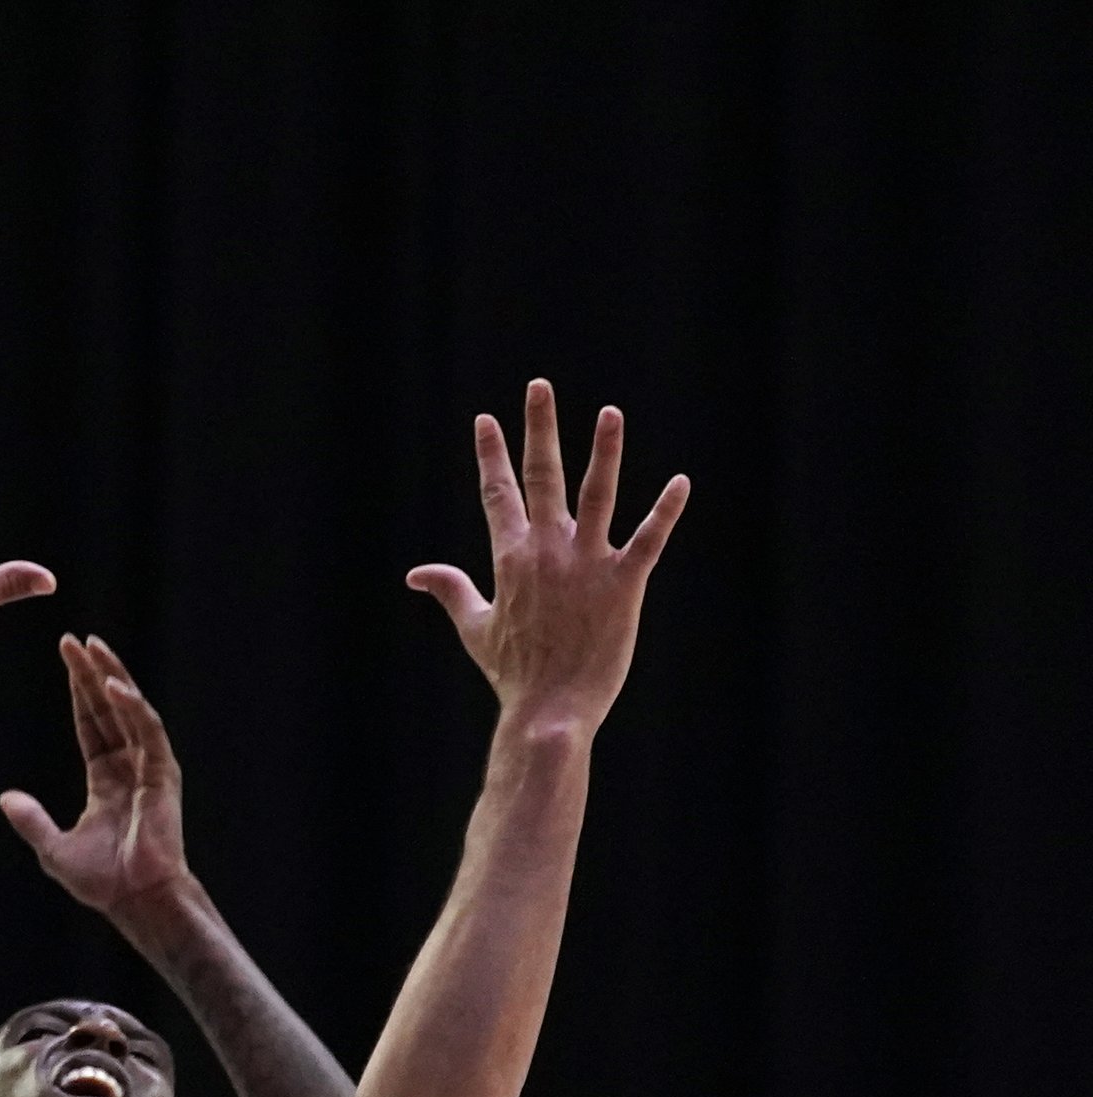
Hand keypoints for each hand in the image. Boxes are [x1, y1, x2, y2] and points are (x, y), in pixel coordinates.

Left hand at [0, 633, 190, 913]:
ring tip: (94, 648)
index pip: (91, 723)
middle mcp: (130, 767)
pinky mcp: (163, 775)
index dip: (79, 691)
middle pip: (108, 708)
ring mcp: (149, 768)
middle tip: (75, 639)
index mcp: (107, 779)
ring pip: (130, 710)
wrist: (135, 901)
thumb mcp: (54, 849)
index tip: (67, 658)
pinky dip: (131, 707)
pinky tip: (113, 685)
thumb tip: (5, 798)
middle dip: (92, 673)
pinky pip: (147, 731)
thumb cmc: (103, 881)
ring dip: (112, 677)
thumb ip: (32, 821)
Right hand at [409, 380, 689, 733]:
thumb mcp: (475, 627)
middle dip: (538, 429)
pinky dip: (666, 510)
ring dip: (604, 450)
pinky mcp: (625, 584)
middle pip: (541, 476)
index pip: (497, 493)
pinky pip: (649, 539)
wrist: (550, 710)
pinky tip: (681, 481)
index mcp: (510, 558)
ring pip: (598, 494)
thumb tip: (415, 573)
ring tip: (609, 413)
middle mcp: (547, 551)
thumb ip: (450, 590)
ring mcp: (587, 564)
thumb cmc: (512, 673)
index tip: (487, 420)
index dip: (491, 454)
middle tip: (539, 387)